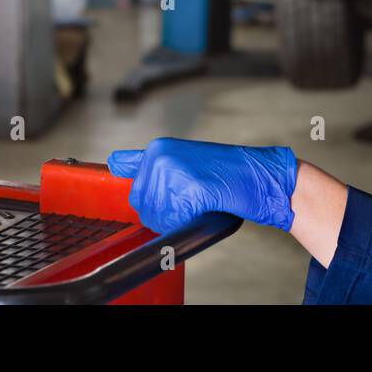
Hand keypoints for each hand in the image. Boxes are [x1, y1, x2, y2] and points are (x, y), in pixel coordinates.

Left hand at [107, 137, 297, 233]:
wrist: (256, 176)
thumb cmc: (223, 171)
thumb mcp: (181, 158)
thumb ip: (149, 163)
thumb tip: (115, 162)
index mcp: (156, 148)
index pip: (129, 177)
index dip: (138, 190)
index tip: (138, 188)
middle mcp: (158, 158)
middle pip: (141, 204)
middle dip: (161, 209)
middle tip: (189, 198)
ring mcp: (171, 175)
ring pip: (154, 217)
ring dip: (173, 218)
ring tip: (197, 202)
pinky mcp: (186, 192)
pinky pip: (172, 223)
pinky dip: (186, 222)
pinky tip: (202, 207)